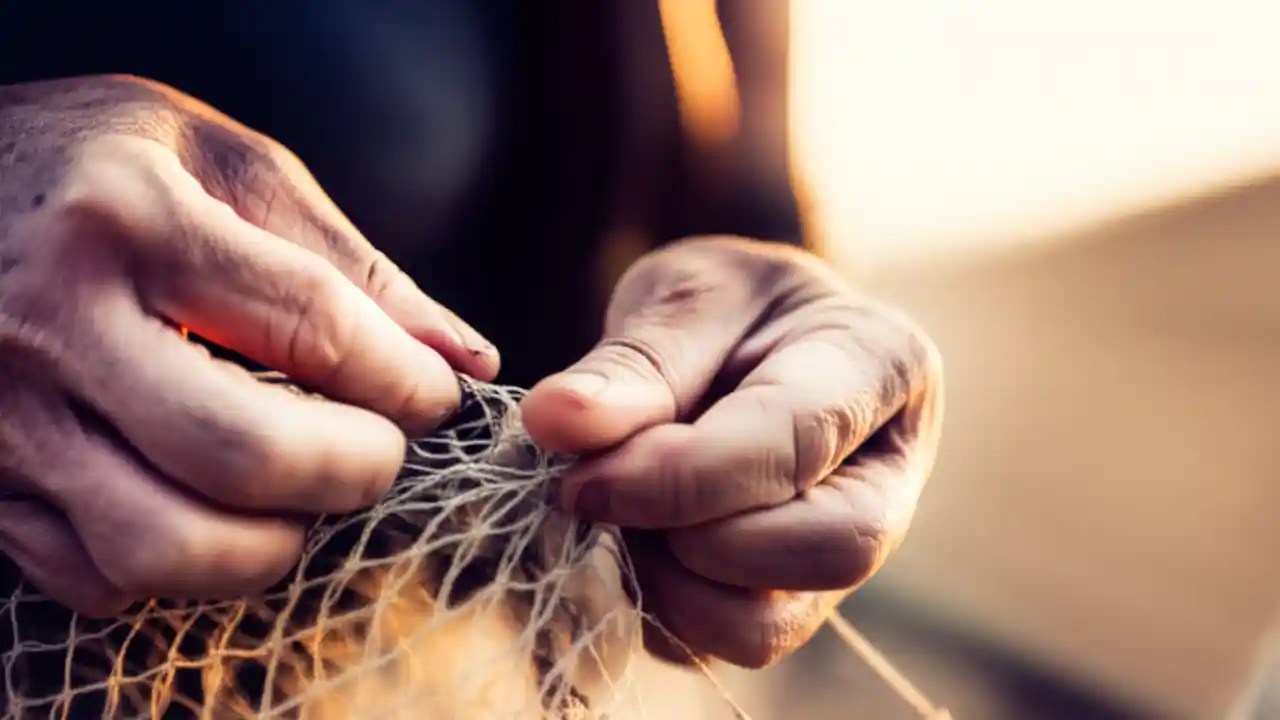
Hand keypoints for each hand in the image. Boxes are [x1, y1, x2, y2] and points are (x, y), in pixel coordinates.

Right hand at [0, 75, 497, 614]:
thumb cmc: (94, 164)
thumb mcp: (221, 164)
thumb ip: (346, 262)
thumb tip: (462, 358)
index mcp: (130, 219)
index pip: (315, 328)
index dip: (406, 382)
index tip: (438, 397)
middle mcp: (53, 322)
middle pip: (244, 455)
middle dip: (354, 472)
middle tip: (380, 453)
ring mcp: (1, 417)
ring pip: (164, 546)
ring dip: (273, 544)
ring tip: (301, 494)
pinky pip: (97, 578)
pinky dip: (183, 568)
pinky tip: (208, 508)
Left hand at [521, 236, 941, 667]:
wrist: (748, 338)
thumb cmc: (727, 303)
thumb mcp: (686, 293)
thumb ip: (634, 362)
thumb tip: (554, 422)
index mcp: (881, 365)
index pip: (796, 443)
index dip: (681, 475)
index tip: (580, 474)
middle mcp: (889, 474)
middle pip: (827, 552)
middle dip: (693, 537)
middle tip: (598, 488)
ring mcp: (845, 550)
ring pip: (773, 625)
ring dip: (668, 584)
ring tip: (615, 509)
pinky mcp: (789, 600)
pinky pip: (719, 643)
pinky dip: (655, 606)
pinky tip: (626, 535)